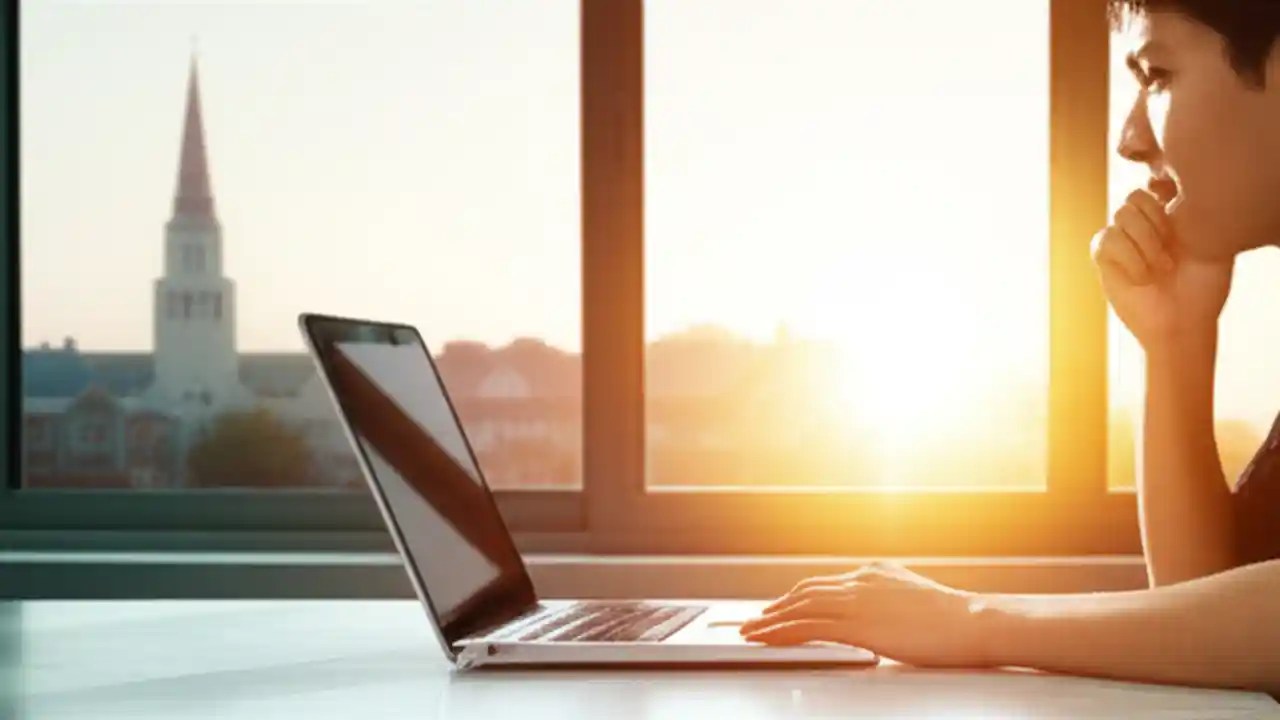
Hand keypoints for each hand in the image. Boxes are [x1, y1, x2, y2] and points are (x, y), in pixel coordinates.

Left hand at [739, 561, 988, 667]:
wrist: (972, 622)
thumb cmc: (953, 619)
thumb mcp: (913, 598)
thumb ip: (888, 600)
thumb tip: (877, 615)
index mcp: (873, 572)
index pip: (825, 583)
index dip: (799, 596)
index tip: (783, 606)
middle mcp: (860, 580)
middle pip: (806, 592)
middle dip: (778, 606)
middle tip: (757, 619)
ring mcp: (857, 601)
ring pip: (800, 607)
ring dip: (771, 620)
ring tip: (751, 631)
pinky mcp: (858, 624)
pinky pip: (808, 628)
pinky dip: (782, 632)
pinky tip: (768, 640)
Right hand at [1091, 189, 1232, 350]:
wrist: (1184, 322)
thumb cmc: (1203, 287)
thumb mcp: (1213, 242)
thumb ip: (1197, 212)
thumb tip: (1169, 190)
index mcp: (1169, 218)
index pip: (1155, 186)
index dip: (1161, 191)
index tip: (1178, 216)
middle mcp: (1144, 227)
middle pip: (1135, 197)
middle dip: (1156, 220)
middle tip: (1172, 248)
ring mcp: (1123, 242)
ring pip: (1121, 215)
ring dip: (1145, 242)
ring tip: (1160, 268)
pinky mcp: (1105, 259)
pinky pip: (1106, 240)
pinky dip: (1129, 258)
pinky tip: (1142, 277)